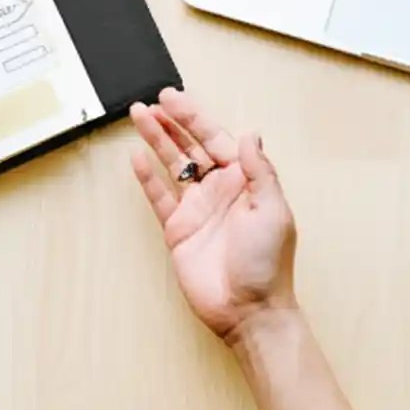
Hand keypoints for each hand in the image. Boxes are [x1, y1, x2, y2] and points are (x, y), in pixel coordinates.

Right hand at [129, 89, 297, 338]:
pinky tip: (136, 158)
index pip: (217, 139)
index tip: (174, 99)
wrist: (248, 310)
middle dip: (173, 123)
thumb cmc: (268, 264)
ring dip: (157, 141)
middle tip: (152, 101)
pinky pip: (160, 197)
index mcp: (245, 182)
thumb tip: (251, 134)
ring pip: (173, 166)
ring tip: (138, 116)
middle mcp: (220, 191)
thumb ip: (260, 171)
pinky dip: (148, 178)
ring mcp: (198, 209)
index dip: (196, 118)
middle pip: (192, 146)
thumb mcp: (273, 211)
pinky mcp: (179, 230)